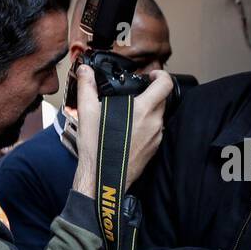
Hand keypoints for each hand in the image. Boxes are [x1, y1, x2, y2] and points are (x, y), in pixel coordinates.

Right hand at [71, 64, 172, 195]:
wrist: (102, 179)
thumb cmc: (96, 148)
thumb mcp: (87, 113)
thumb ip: (88, 87)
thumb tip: (85, 70)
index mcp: (143, 110)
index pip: (166, 85)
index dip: (161, 75)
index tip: (151, 75)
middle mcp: (154, 123)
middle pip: (162, 99)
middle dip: (151, 93)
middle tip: (135, 94)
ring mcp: (156, 137)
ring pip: (158, 116)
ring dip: (148, 111)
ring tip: (129, 113)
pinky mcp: (154, 149)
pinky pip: (155, 131)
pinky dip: (146, 126)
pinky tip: (129, 130)